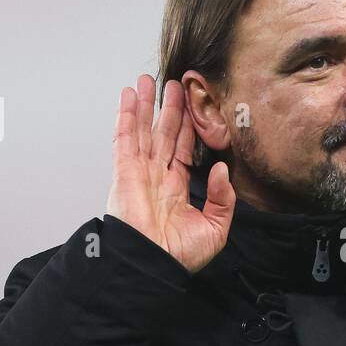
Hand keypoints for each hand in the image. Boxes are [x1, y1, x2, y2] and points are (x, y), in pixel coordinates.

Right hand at [106, 74, 234, 272]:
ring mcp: (139, 172)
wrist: (153, 266)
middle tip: (174, 84)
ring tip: (148, 80)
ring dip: (145, 104)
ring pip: (143, 130)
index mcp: (176, 190)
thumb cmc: (178, 256)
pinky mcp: (124, 171)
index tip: (193, 106)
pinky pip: (125, 137)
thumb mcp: (215, 228)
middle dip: (168, 109)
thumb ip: (222, 198)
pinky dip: (127, 115)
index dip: (187, 127)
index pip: (183, 150)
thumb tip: (221, 167)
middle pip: (163, 134)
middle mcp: (156, 177)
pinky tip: (129, 95)